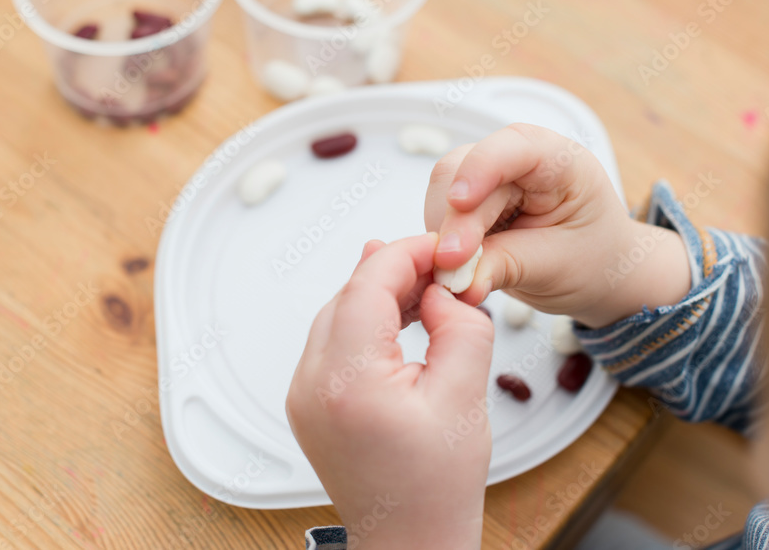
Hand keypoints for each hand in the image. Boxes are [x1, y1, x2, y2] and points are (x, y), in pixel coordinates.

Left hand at [287, 233, 492, 549]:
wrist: (409, 536)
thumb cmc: (435, 485)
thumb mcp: (465, 396)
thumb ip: (458, 327)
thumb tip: (439, 289)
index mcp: (347, 381)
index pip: (367, 285)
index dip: (406, 254)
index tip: (440, 248)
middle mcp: (311, 384)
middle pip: (347, 295)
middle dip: (395, 271)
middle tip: (441, 268)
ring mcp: (303, 393)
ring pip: (338, 313)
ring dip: (380, 294)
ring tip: (428, 291)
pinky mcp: (308, 400)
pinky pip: (333, 339)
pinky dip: (366, 321)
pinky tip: (399, 318)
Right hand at [425, 124, 690, 326]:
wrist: (598, 272)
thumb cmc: (593, 259)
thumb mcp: (557, 267)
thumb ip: (505, 268)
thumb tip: (456, 279)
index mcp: (560, 161)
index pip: (514, 146)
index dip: (481, 168)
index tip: (459, 203)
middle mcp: (520, 160)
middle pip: (463, 168)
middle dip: (454, 221)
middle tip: (451, 268)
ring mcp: (491, 177)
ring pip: (441, 190)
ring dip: (443, 234)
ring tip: (461, 273)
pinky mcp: (471, 199)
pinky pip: (439, 213)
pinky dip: (441, 241)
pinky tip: (459, 266)